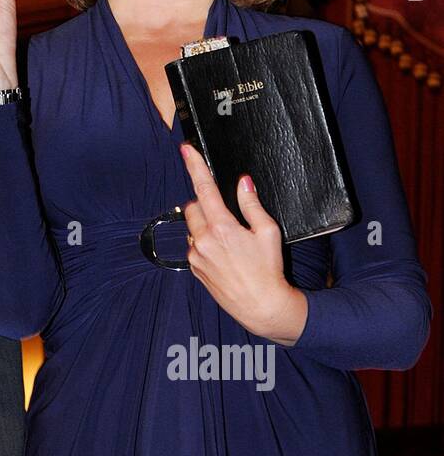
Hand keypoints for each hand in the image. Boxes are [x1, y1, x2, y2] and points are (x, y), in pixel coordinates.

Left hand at [179, 143, 308, 345]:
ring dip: (204, 225)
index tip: (186, 149)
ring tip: (229, 241)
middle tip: (227, 215)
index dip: (195, 166)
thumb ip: (252, 205)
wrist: (260, 306)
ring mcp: (195, 255)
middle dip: (205, 204)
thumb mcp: (268, 233)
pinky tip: (224, 255)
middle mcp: (203, 240)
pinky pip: (194, 245)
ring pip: (192, 227)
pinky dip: (204, 243)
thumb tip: (243, 182)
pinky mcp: (193, 268)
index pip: (204, 188)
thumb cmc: (268, 270)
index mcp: (222, 227)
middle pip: (193, 206)